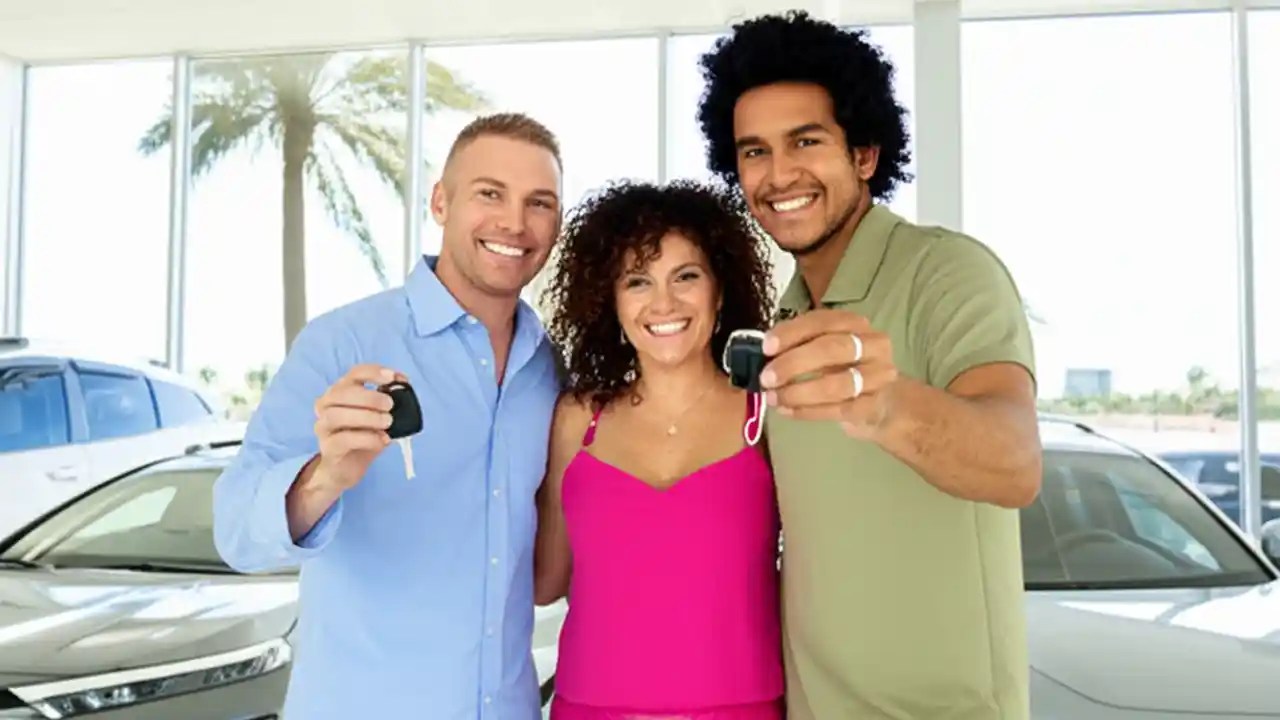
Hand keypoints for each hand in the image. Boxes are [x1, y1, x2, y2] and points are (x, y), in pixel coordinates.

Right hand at [310, 364, 404, 490]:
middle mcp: (326, 405)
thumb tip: (403, 385)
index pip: (354, 373)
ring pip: (338, 415)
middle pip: (343, 392)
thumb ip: (387, 401)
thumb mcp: (378, 417)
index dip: (373, 372)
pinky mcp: (327, 447)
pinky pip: (344, 439)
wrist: (344, 469)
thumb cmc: (362, 437)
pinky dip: (367, 438)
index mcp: (340, 391)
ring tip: (387, 423)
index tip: (393, 377)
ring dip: (367, 417)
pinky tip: (382, 440)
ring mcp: (323, 426)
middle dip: (370, 397)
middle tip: (390, 406)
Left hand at [759, 308, 897, 438]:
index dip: (792, 333)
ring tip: (773, 398)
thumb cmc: (842, 369)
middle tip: (766, 378)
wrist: (879, 403)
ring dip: (799, 392)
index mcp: (854, 324)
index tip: (766, 348)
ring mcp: (878, 376)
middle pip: (832, 349)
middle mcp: (873, 345)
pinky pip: (839, 410)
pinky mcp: (874, 406)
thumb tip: (763, 353)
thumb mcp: (822, 350)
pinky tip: (787, 411)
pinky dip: (809, 411)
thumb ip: (797, 345)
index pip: (821, 321)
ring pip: (838, 384)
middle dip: (794, 363)